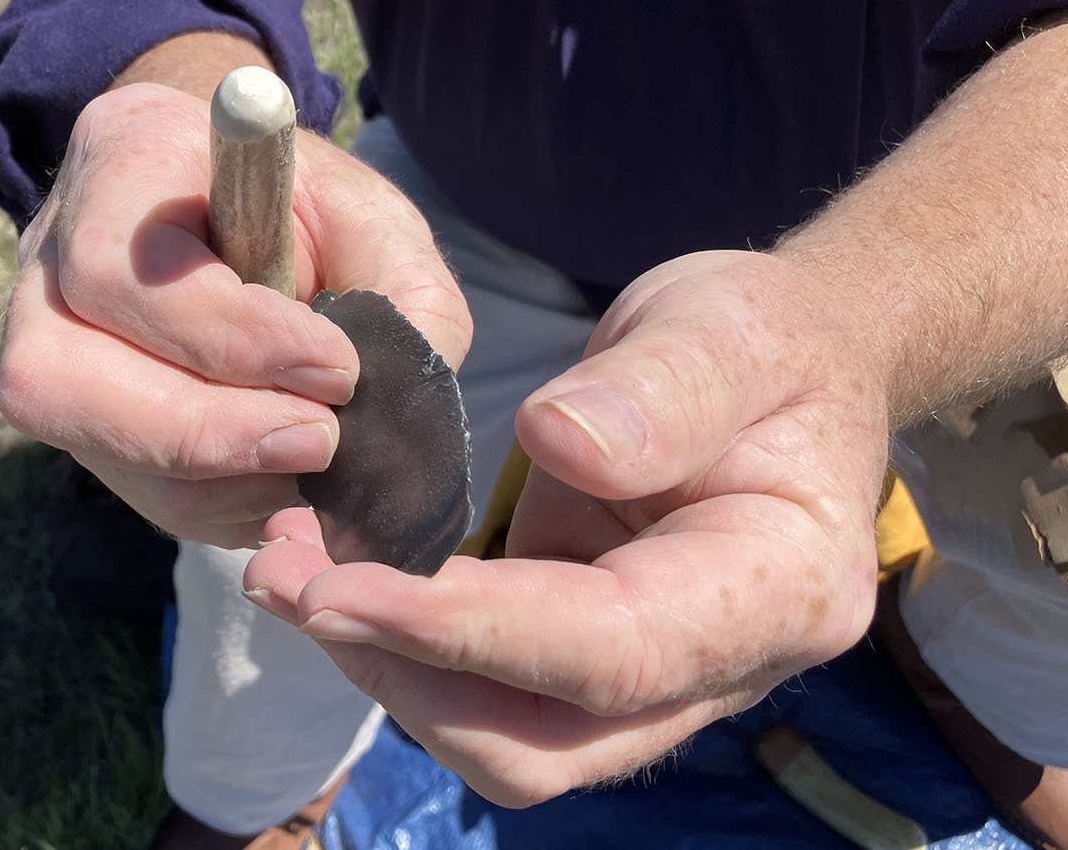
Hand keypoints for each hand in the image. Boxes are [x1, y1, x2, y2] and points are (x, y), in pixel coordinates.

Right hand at [0, 82, 470, 546]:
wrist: (248, 212)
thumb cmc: (303, 205)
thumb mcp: (369, 218)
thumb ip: (402, 292)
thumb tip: (399, 400)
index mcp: (120, 163)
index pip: (116, 269)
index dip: (226, 335)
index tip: (336, 364)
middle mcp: (48, 262)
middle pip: (54, 374)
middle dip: (199, 429)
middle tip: (318, 440)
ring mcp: (44, 349)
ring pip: (83, 444)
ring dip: (214, 477)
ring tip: (313, 461)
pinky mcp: (86, 425)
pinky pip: (136, 492)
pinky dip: (223, 501)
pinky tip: (287, 476)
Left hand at [243, 250, 885, 805]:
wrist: (785, 367)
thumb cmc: (768, 341)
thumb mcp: (731, 328)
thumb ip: (662, 388)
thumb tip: (560, 444)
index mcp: (778, 593)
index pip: (611, 652)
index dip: (470, 632)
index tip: (341, 586)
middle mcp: (716, 668)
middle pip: (542, 740)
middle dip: (403, 672)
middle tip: (284, 579)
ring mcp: (647, 676)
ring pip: (501, 736)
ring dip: (385, 666)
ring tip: (282, 569)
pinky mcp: (580, 652)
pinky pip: (482, 685)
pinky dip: (400, 641)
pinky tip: (328, 570)